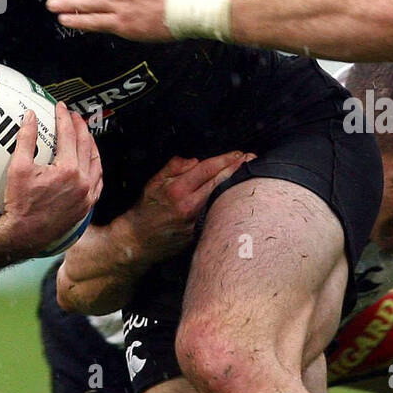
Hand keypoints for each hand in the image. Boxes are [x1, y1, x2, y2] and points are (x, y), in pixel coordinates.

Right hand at [0, 103, 101, 256]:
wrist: (25, 234)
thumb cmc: (19, 203)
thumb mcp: (18, 169)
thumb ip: (26, 140)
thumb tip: (30, 116)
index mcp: (68, 169)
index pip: (69, 135)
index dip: (64, 118)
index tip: (60, 107)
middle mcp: (83, 181)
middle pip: (86, 145)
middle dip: (80, 127)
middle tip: (73, 116)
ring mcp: (88, 194)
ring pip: (96, 162)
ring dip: (91, 145)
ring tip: (84, 134)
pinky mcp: (87, 205)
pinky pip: (97, 181)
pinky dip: (95, 166)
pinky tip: (89, 161)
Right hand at [117, 151, 251, 261]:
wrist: (139, 240)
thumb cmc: (146, 209)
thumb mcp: (153, 183)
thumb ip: (173, 167)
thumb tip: (194, 161)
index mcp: (177, 190)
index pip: (207, 169)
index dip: (225, 159)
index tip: (238, 153)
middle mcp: (189, 206)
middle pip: (221, 183)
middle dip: (238, 168)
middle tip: (253, 158)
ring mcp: (197, 221)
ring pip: (223, 198)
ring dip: (238, 184)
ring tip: (250, 172)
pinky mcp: (200, 232)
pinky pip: (218, 213)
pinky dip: (229, 201)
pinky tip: (239, 194)